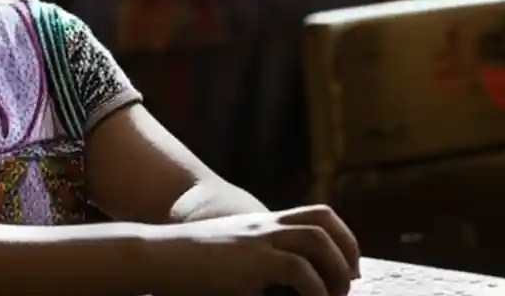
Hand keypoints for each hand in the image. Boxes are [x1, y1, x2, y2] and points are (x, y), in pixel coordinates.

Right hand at [144, 205, 360, 295]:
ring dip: (335, 271)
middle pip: (322, 223)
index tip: (348, 267)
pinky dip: (315, 290)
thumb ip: (256, 264)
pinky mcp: (251, 261)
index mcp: (261, 225)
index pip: (316, 215)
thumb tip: (274, 284)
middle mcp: (263, 227)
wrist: (156, 255)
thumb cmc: (185, 264)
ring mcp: (257, 241)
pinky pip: (299, 270)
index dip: (341, 237)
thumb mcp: (228, 258)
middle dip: (346, 252)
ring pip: (317, 241)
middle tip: (348, 283)